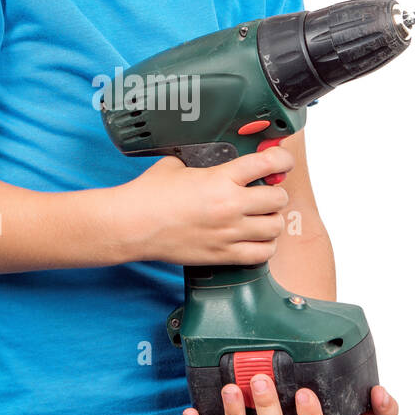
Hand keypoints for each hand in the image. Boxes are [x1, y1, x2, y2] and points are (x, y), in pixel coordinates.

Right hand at [119, 146, 294, 266]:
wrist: (132, 225)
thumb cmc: (148, 195)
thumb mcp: (177, 166)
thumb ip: (202, 163)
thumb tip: (211, 162)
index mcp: (220, 178)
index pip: (268, 164)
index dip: (282, 159)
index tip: (282, 161)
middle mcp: (230, 205)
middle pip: (279, 199)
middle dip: (276, 194)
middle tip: (267, 193)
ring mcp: (228, 233)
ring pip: (275, 228)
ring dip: (271, 221)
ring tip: (261, 218)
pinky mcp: (222, 255)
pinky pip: (261, 254)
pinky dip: (264, 247)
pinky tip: (255, 240)